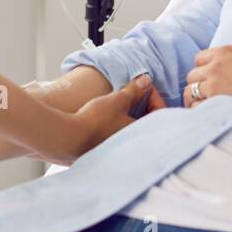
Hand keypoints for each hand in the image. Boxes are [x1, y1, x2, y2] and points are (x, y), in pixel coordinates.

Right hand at [46, 76, 161, 164]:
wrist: (70, 139)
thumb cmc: (95, 122)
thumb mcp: (117, 100)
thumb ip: (134, 90)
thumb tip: (146, 80)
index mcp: (142, 132)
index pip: (161, 114)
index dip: (155, 98)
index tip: (144, 88)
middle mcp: (135, 144)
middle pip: (149, 123)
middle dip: (145, 106)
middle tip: (137, 94)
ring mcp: (121, 149)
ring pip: (134, 129)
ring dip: (132, 116)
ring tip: (123, 104)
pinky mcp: (108, 151)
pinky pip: (122, 136)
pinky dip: (120, 125)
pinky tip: (110, 118)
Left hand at [184, 45, 231, 111]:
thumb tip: (228, 72)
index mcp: (225, 51)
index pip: (199, 59)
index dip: (204, 70)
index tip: (210, 80)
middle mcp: (216, 65)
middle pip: (192, 76)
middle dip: (198, 85)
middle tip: (206, 97)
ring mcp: (214, 84)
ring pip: (190, 92)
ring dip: (196, 99)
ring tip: (206, 108)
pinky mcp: (217, 101)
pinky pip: (196, 107)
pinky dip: (200, 111)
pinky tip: (210, 115)